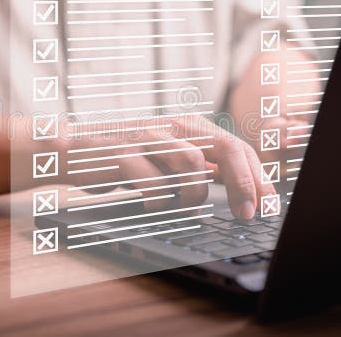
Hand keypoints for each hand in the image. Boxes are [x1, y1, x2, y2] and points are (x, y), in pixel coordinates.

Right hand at [60, 114, 273, 219]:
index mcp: (189, 126)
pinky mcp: (124, 154)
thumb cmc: (124, 157)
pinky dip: (160, 201)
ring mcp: (148, 138)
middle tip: (247, 214)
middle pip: (226, 148)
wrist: (73, 148)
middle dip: (243, 184)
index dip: (256, 177)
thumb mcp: (166, 156)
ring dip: (195, 195)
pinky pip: (155, 182)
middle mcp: (173, 127)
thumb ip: (200, 166)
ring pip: (193, 165)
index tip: (267, 205)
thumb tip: (240, 189)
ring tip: (182, 206)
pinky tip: (153, 206)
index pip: (237, 147)